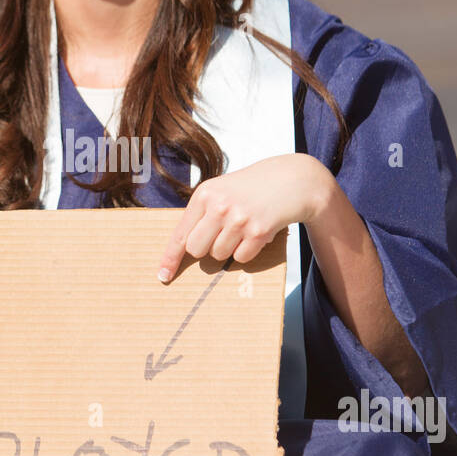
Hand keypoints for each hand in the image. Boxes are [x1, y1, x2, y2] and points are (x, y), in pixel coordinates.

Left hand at [156, 154, 332, 281]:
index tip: (163, 276)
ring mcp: (238, 219)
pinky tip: (257, 231)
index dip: (170, 258)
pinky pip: (241, 258)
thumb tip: (187, 246)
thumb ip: (203, 212)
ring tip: (244, 227)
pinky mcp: (258, 231)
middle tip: (222, 234)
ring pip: (219, 255)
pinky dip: (248, 250)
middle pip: (197, 250)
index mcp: (205, 194)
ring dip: (230, 248)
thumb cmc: (253, 187)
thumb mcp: (222, 189)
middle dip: (207, 248)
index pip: (180, 233)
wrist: (293, 179)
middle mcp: (219, 206)